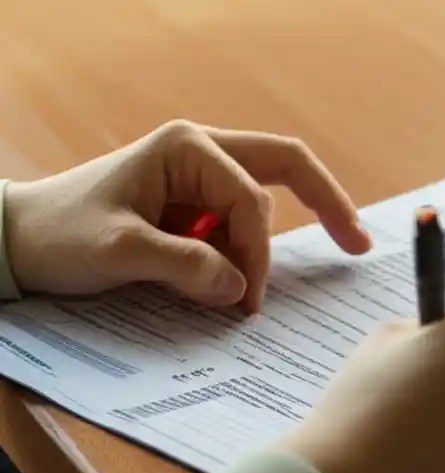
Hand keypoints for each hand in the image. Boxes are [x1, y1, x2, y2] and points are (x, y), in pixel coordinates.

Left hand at [3, 119, 371, 311]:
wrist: (17, 241)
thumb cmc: (61, 236)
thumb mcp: (119, 253)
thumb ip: (184, 266)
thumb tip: (240, 288)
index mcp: (187, 147)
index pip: (253, 199)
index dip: (260, 253)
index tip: (248, 303)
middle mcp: (202, 152)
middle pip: (287, 169)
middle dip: (328, 204)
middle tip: (361, 245)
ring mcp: (200, 176)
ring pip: (262, 208)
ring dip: (259, 251)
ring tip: (238, 296)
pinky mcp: (194, 204)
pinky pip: (240, 225)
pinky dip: (246, 254)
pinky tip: (237, 282)